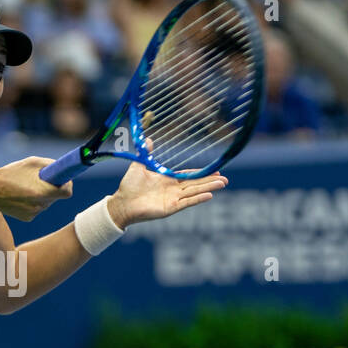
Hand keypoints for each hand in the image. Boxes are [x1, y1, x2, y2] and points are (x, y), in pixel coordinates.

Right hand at [0, 157, 72, 220]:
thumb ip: (50, 165)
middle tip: (40, 179)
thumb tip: (62, 169)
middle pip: (56, 197)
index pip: (67, 192)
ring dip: (42, 194)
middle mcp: (40, 206)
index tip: (62, 178)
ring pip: (47, 202)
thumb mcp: (31, 162)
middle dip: (52, 187)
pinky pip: (37, 208)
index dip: (67, 184)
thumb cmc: (10, 173)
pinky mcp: (27, 218)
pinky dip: (33, 201)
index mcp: (42, 192)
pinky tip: (21, 195)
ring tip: (26, 186)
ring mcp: (34, 214)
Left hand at [107, 163, 227, 228]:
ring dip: (209, 188)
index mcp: (167, 181)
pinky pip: (186, 203)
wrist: (121, 202)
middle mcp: (173, 191)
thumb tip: (148, 138)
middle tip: (226, 179)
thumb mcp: (139, 166)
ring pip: (194, 192)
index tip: (215, 171)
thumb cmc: (129, 187)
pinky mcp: (170, 208)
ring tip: (223, 184)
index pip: (189, 176)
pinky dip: (198, 199)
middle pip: (196, 184)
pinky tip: (209, 195)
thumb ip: (145, 153)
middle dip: (210, 181)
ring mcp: (173, 200)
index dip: (201, 174)